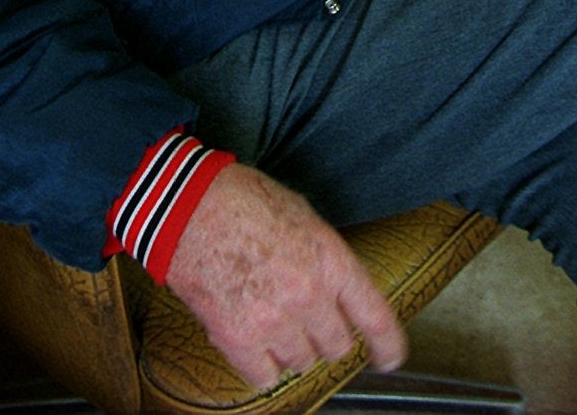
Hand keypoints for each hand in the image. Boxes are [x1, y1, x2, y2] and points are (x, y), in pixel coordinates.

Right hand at [164, 164, 406, 390]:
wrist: (187, 205)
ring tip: (272, 321)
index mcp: (329, 259)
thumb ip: (324, 257)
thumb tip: (335, 286)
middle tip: (305, 320)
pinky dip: (262, 365)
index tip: (389, 357)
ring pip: (302, 362)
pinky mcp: (237, 338)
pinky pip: (265, 376)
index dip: (387, 344)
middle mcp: (307, 294)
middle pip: (336, 346)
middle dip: (325, 335)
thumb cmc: (241, 199)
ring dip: (292, 348)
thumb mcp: (302, 215)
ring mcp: (273, 319)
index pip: (374, 316)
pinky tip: (253, 342)